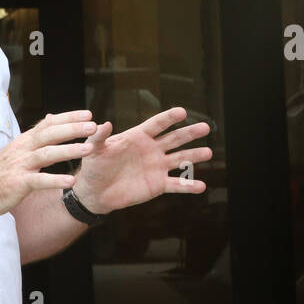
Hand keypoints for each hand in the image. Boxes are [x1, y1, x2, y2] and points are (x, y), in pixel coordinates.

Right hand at [0, 110, 96, 217]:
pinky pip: (38, 181)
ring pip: (47, 154)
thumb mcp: (17, 149)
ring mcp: (20, 166)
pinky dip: (54, 180)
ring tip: (89, 149)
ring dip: (69, 150)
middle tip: (93, 126)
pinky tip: (70, 181)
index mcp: (25, 141)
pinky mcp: (18, 183)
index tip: (88, 114)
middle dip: (72, 129)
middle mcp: (23, 150)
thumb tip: (50, 118)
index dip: (68, 118)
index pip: (48, 124)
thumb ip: (35, 136)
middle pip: (50, 134)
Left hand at [71, 106, 211, 213]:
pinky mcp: (158, 184)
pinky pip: (177, 184)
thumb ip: (99, 137)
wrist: (96, 192)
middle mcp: (152, 150)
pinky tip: (201, 186)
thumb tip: (104, 123)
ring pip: (181, 159)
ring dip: (195, 156)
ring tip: (208, 152)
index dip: (169, 118)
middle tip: (205, 128)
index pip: (157, 124)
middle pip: (175, 139)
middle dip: (190, 133)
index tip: (182, 112)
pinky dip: (189, 186)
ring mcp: (158, 167)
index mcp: (139, 137)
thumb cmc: (94, 167)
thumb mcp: (95, 150)